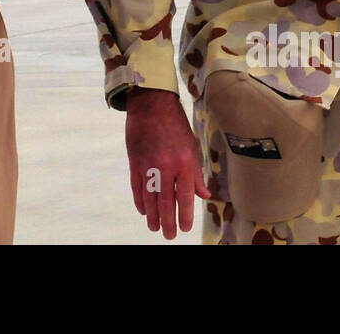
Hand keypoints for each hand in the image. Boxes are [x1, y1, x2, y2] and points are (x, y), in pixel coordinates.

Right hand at [124, 87, 210, 238]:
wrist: (151, 103)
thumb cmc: (175, 124)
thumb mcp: (191, 146)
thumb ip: (196, 173)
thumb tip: (204, 195)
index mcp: (184, 162)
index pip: (185, 196)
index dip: (185, 214)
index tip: (185, 227)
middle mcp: (166, 166)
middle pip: (166, 201)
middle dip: (168, 221)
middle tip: (169, 235)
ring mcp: (148, 164)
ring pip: (150, 197)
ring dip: (152, 215)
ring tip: (154, 227)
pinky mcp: (135, 161)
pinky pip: (136, 186)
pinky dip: (139, 200)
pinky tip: (143, 210)